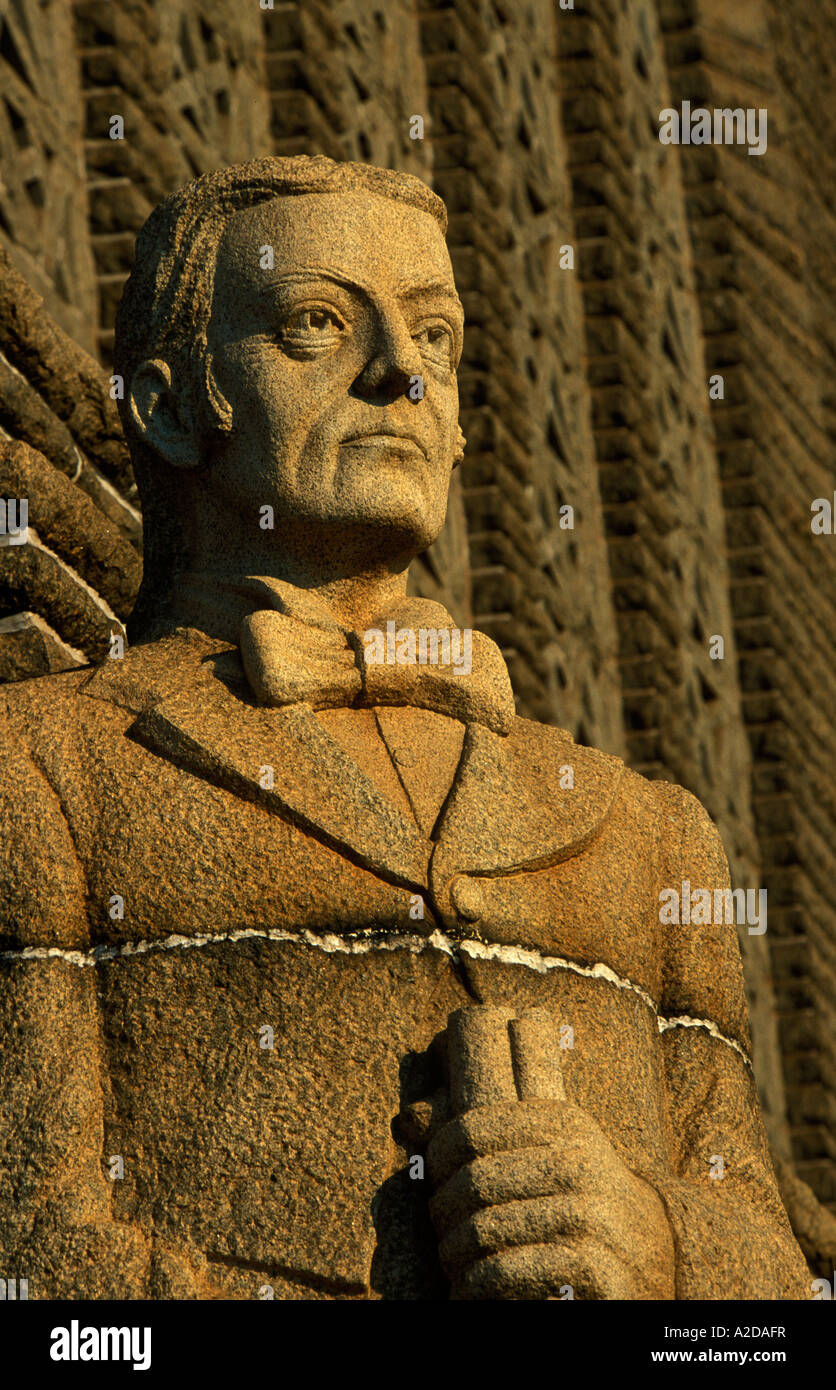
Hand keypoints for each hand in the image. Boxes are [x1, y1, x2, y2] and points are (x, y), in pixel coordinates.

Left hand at [428, 1005, 674, 1299]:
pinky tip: (471, 1291)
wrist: (656, 1254)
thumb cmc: (581, 1200)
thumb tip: (409, 1118)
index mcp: (564, 1123)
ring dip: (456, 1256)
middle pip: (473, 1182)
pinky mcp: (592, 1266)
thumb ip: (493, 1135)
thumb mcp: (551, 1151)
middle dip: (444, 1214)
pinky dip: (475, 1287)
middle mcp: (579, 1163)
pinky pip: (506, 1271)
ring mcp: (589, 1215)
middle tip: (443, 1233)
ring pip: (484, 1229)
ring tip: (456, 1265)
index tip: (434, 1180)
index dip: (439, 1157)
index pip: (472, 1128)